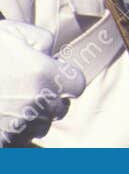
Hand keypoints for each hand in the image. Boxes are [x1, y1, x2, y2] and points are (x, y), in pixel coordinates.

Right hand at [0, 21, 85, 142]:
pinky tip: (2, 116)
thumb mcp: (11, 32)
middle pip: (58, 109)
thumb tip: (51, 52)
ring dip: (32, 118)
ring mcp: (14, 125)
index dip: (66, 79)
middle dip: (49, 99)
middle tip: (30, 89)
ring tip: (12, 103)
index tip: (54, 75)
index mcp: (42, 75)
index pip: (75, 85)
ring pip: (39, 127)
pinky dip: (12, 132)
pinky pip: (18, 140)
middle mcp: (33, 103)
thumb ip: (40, 39)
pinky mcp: (1, 140)